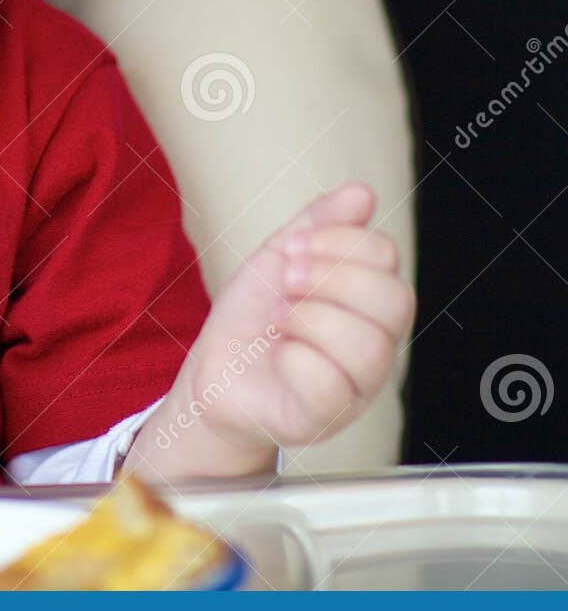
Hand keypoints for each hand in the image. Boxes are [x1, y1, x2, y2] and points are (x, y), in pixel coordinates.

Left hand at [163, 183, 414, 468]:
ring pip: (368, 347)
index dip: (338, 241)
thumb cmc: (256, 319)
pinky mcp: (323, 417)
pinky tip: (279, 354)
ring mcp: (355, 386)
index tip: (291, 248)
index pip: (386, 257)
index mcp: (367, 302)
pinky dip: (296, 359)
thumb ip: (320, 225)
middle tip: (286, 280)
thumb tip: (361, 192)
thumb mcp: (281, 258)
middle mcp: (375, 345)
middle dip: (330, 277)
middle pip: (394, 300)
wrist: (215, 372)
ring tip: (280, 319)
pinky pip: (330, 386)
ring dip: (310, 319)